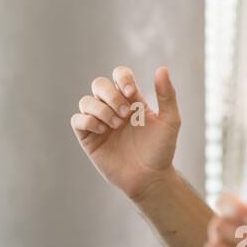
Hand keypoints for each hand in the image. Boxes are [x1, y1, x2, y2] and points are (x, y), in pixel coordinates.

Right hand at [71, 65, 180, 199]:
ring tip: (116, 125)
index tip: (132, 93)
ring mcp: (99, 122)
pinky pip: (77, 119)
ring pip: (86, 101)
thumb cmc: (161, 150)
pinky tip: (103, 131)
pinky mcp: (89, 137)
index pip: (119, 75)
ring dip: (100, 109)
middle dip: (110, 95)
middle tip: (125, 114)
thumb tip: (162, 68)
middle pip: (99, 84)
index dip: (122, 78)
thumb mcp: (170, 121)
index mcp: (131, 100)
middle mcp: (113, 108)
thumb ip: (167, 95)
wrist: (150, 178)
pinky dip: (87, 120)